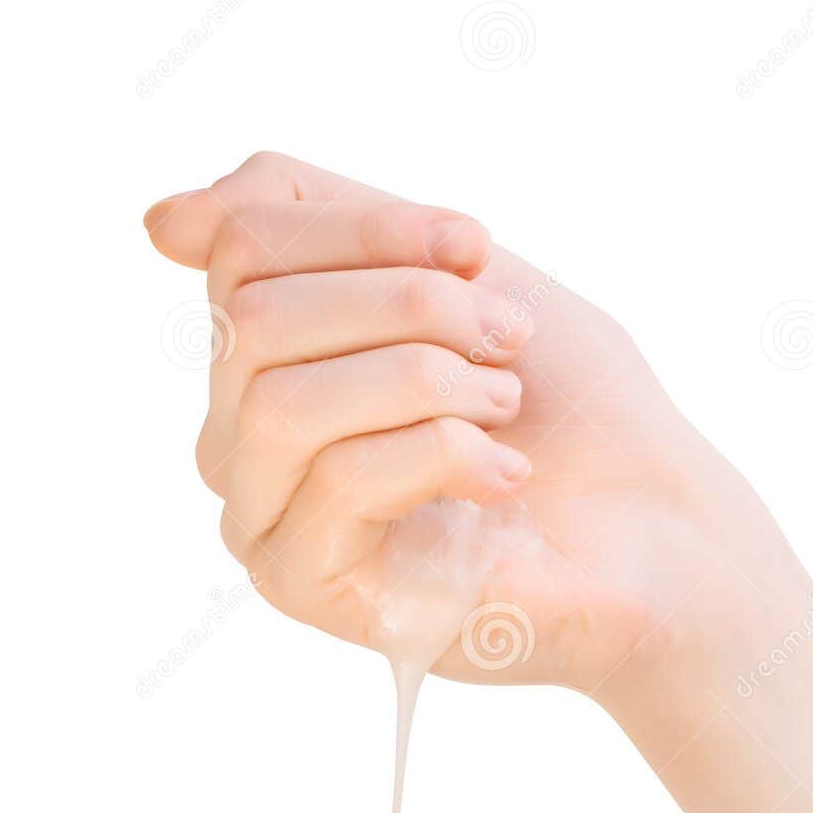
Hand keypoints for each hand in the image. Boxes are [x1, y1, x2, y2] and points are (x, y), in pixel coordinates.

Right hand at [144, 151, 808, 693]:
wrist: (655, 534)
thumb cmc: (567, 409)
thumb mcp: (448, 273)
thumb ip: (314, 223)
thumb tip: (158, 222)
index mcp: (268, 358)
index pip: (241, 250)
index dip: (367, 227)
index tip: (476, 248)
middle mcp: (241, 443)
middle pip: (253, 321)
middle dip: (404, 305)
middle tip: (507, 338)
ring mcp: (266, 522)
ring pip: (281, 404)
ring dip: (424, 380)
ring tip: (505, 404)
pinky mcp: (307, 590)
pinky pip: (336, 481)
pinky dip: (443, 454)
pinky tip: (506, 479)